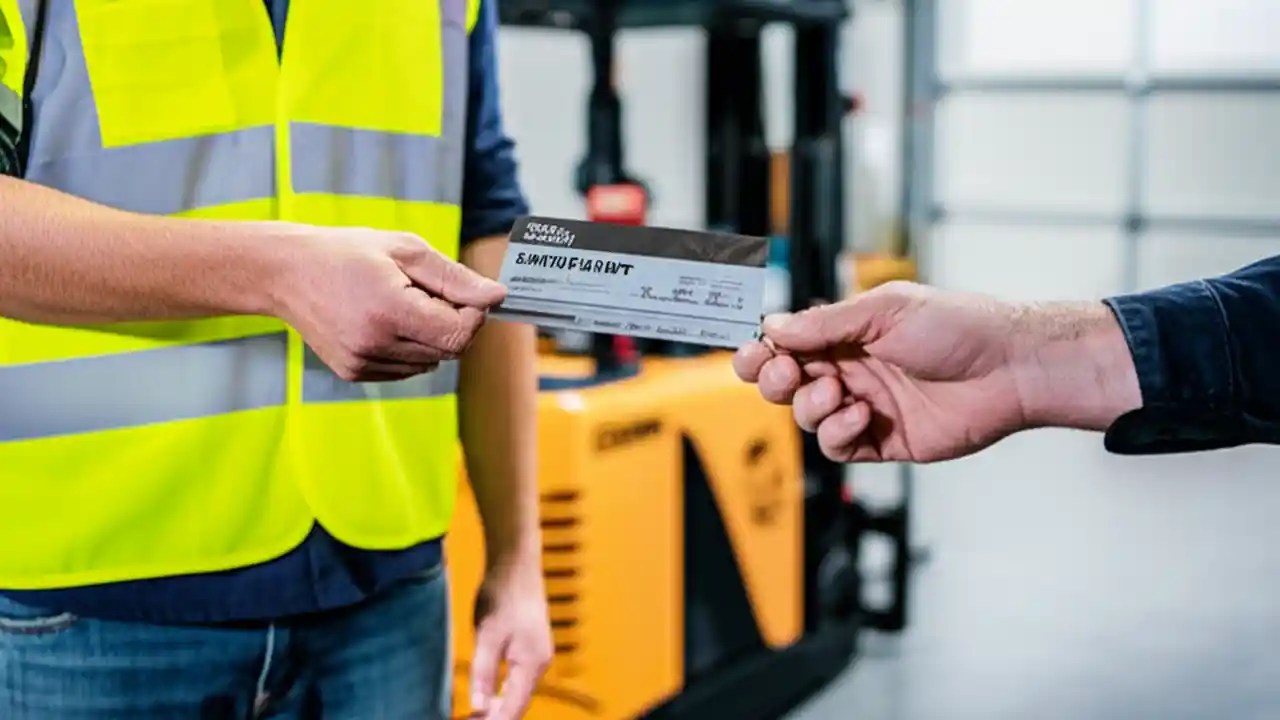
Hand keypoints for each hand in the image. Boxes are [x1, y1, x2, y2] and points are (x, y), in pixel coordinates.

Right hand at [270, 225, 507, 381]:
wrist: (286, 272)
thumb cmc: (348, 252)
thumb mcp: (405, 250)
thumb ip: (454, 277)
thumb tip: (497, 296)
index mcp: (390, 311)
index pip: (459, 333)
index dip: (473, 315)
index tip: (464, 294)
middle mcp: (375, 344)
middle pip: (448, 350)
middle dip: (453, 323)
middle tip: (429, 293)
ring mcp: (362, 363)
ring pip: (429, 362)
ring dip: (430, 336)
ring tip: (401, 304)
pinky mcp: (354, 373)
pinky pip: (405, 369)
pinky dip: (409, 348)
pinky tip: (385, 322)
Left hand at [469, 559, 552, 719]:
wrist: (516, 563)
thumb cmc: (503, 595)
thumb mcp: (488, 636)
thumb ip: (484, 672)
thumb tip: (478, 706)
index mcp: (532, 663)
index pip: (514, 707)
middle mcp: (540, 662)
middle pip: (518, 702)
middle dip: (495, 716)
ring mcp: (537, 653)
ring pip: (518, 691)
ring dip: (499, 705)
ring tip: (475, 714)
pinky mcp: (530, 645)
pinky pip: (518, 678)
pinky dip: (503, 689)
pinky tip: (488, 691)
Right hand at [733, 281, 1138, 462]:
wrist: (1010, 369)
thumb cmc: (959, 327)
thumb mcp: (886, 310)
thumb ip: (826, 322)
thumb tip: (774, 325)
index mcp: (846, 333)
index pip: (786, 344)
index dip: (762, 350)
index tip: (753, 352)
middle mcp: (850, 369)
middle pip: (784, 383)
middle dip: (774, 379)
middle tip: (787, 374)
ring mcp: (864, 406)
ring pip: (806, 417)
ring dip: (811, 406)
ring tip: (840, 393)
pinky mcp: (882, 441)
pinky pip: (838, 447)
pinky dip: (838, 433)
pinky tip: (860, 416)